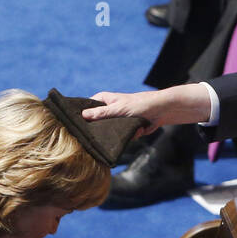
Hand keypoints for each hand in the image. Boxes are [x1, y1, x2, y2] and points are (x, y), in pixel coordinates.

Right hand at [83, 85, 211, 135]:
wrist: (160, 111)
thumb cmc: (139, 104)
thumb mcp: (118, 109)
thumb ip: (101, 113)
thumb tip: (83, 115)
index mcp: (103, 100)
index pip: (86, 108)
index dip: (81, 116)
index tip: (75, 125)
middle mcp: (108, 110)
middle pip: (96, 123)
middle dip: (101, 130)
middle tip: (103, 133)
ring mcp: (116, 120)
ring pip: (109, 132)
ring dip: (118, 133)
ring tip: (130, 127)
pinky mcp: (125, 129)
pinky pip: (121, 137)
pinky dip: (130, 135)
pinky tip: (138, 129)